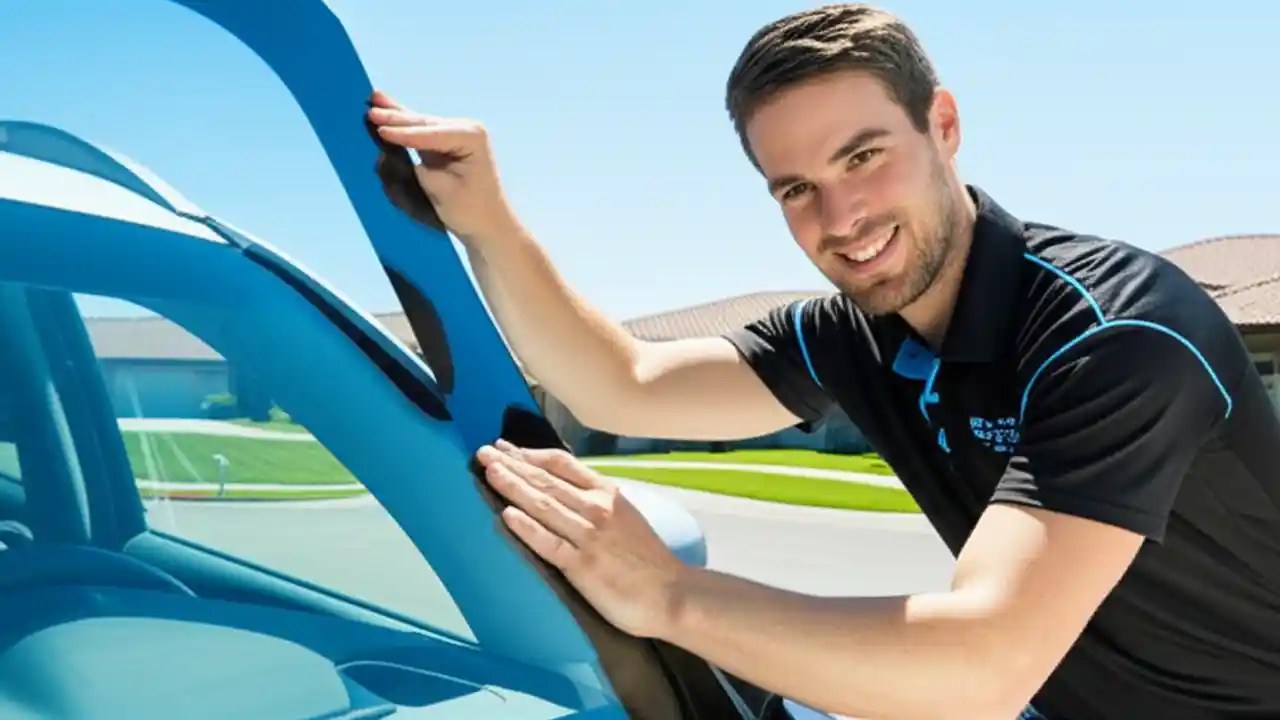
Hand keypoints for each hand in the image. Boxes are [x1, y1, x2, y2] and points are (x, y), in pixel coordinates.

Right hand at [366, 90, 521, 243]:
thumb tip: (387, 155)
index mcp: (471, 138)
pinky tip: (387, 109)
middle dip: (396, 117)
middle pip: (424, 123)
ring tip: (374, 99)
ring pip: (420, 124)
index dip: (404, 133)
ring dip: (396, 115)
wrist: (488, 226)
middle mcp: (465, 129)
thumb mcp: (440, 191)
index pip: (431, 134)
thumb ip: (414, 170)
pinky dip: (403, 125)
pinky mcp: (445, 144)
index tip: (380, 130)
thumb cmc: (470, 211)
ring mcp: (456, 135)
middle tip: (369, 109)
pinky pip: (420, 132)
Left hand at [476, 439, 687, 638]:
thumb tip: (563, 486)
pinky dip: (527, 527)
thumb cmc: (647, 558)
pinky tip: (507, 514)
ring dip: (513, 486)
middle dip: (512, 464)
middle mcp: (596, 508)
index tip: (505, 448)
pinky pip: (548, 543)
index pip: (561, 464)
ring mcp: (588, 536)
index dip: (529, 453)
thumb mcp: (626, 514)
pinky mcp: (582, 566)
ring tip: (490, 472)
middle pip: (546, 480)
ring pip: (543, 505)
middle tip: (483, 452)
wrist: (672, 594)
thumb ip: (597, 498)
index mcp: (608, 492)